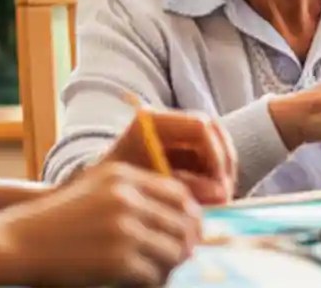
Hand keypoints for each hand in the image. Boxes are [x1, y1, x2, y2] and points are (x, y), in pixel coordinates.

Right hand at [0, 162, 200, 285]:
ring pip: (173, 252)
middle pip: (182, 224)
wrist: (17, 242)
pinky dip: (151, 283)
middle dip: (184, 246)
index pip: (180, 195)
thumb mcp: (94, 190)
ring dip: (168, 267)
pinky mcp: (118, 260)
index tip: (188, 235)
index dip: (190, 217)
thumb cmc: (56, 220)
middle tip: (176, 261)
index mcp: (123, 176)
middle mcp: (128, 198)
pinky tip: (137, 284)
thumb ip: (133, 194)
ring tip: (154, 274)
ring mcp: (124, 229)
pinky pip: (153, 276)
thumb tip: (182, 218)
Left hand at [102, 107, 237, 204]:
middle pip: (213, 134)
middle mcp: (166, 121)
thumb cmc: (115, 191)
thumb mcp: (150, 190)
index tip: (219, 186)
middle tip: (224, 195)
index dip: (216, 155)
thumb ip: (185, 188)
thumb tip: (220, 193)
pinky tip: (211, 198)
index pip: (200, 127)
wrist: (96, 195)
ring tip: (219, 200)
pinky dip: (213, 177)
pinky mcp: (180, 148)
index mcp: (152, 122)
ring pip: (214, 147)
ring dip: (221, 173)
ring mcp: (175, 133)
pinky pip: (207, 159)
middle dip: (223, 166)